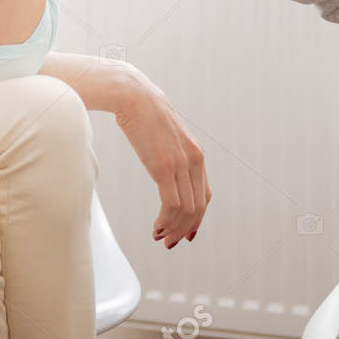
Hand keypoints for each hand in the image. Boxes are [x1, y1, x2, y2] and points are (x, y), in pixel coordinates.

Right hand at [112, 72, 210, 248]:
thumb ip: (170, 151)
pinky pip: (172, 204)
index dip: (198, 218)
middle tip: (170, 243)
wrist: (133, 95)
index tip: (186, 232)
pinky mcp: (164, 167)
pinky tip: (155, 228)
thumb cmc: (143, 113)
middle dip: (185, 229)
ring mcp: (181, 164)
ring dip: (174, 229)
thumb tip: (162, 162)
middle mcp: (194, 160)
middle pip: (199, 207)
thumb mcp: (165, 136)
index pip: (205, 195)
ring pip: (187, 210)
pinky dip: (165, 221)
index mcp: (196, 154)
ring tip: (159, 237)